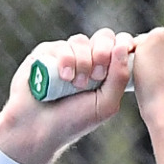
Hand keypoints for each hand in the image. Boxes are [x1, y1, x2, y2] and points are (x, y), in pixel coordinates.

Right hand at [0, 29, 134, 163]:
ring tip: (76, 85)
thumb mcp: (106, 104)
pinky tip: (64, 78)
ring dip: (83, 62)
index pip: (120, 45)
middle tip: (97, 76)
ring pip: (81, 41)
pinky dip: (66, 61)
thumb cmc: (74, 120)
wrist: (38, 127)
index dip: (123, 45)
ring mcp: (66, 54)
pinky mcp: (46, 53)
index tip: (125, 51)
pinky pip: (62, 46)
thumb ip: (119, 77)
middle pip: (103, 36)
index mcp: (106, 71)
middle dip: (103, 53)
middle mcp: (87, 59)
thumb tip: (122, 45)